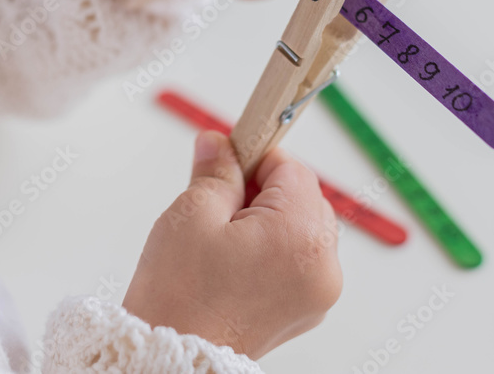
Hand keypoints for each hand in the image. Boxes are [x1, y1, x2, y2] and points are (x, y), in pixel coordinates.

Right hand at [123, 131, 342, 358]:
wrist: (170, 360)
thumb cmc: (179, 296)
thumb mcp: (192, 213)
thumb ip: (216, 170)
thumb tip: (219, 143)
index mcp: (300, 234)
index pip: (291, 168)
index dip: (256, 158)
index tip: (229, 158)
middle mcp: (323, 264)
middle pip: (303, 196)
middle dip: (263, 192)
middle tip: (220, 206)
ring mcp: (320, 290)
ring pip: (303, 226)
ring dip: (271, 220)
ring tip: (226, 241)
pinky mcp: (308, 307)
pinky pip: (301, 258)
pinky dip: (276, 250)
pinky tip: (238, 262)